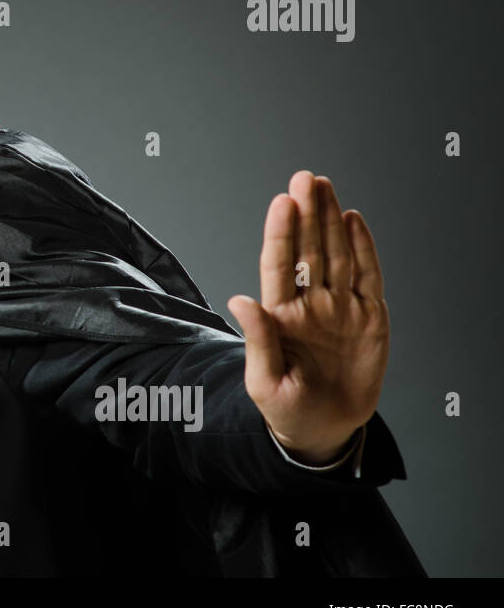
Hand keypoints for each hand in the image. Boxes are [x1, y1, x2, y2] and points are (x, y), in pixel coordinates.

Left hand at [226, 171, 388, 463]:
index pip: (280, 265)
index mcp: (281, 316)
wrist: (324, 429)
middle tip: (305, 178)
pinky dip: (362, 248)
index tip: (282, 202)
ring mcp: (339, 307)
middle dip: (306, 213)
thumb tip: (239, 300)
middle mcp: (310, 304)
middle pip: (308, 250)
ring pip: (335, 254)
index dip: (281, 233)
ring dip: (329, 220)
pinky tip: (351, 220)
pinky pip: (367, 276)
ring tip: (323, 186)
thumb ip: (258, 340)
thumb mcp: (266, 382)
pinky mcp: (368, 316)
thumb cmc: (287, 409)